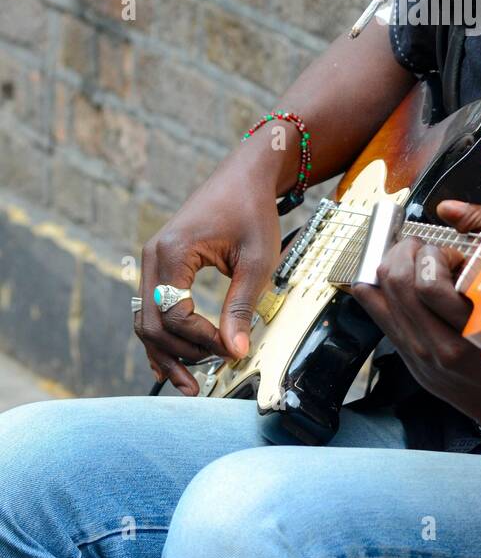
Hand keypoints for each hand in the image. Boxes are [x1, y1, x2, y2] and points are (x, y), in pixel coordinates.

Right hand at [134, 144, 285, 394]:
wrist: (245, 175)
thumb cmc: (252, 210)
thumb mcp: (256, 260)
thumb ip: (242, 306)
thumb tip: (234, 351)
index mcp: (172, 252)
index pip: (174, 314)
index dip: (201, 340)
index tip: (231, 349)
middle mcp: (153, 256)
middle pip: (151, 323)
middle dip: (178, 354)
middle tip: (207, 376)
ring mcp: (153, 261)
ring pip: (147, 320)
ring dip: (167, 352)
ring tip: (190, 381)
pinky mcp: (161, 265)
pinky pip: (153, 308)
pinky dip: (164, 336)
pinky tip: (178, 362)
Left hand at [350, 199, 480, 434]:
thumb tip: (448, 208)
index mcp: (475, 330)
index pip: (429, 283)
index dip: (435, 256)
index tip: (452, 254)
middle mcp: (441, 347)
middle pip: (398, 282)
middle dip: (408, 250)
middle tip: (427, 249)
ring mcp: (419, 356)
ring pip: (381, 293)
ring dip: (393, 263)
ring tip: (414, 261)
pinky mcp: (408, 360)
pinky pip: (375, 313)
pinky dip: (376, 285)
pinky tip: (391, 276)